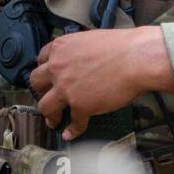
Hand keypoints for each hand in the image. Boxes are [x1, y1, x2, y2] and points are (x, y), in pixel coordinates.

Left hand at [29, 25, 173, 140]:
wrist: (137, 59)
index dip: (45, 70)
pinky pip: (73, 122)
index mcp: (60, 48)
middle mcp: (57, 67)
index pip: (41, 59)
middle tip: (47, 97)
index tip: (48, 77)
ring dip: (49, 115)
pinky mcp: (80, 106)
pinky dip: (72, 130)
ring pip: (45, 106)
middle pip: (36, 83)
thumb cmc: (122, 46)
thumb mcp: (90, 39)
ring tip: (53, 121)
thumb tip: (79, 59)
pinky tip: (71, 134)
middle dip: (41, 92)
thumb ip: (77, 50)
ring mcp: (66, 89)